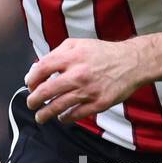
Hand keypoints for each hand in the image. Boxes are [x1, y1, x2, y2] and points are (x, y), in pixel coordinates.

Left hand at [25, 37, 145, 124]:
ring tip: (40, 117)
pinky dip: (65, 118)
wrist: (132, 63)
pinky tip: (62, 117)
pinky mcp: (98, 104)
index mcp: (71, 57)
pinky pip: (75, 115)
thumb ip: (57, 53)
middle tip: (31, 104)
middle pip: (46, 91)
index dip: (31, 79)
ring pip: (58, 106)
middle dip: (33, 100)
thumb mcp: (78, 44)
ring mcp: (88, 91)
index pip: (42, 69)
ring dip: (45, 114)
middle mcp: (78, 74)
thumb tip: (37, 69)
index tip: (30, 86)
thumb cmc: (103, 53)